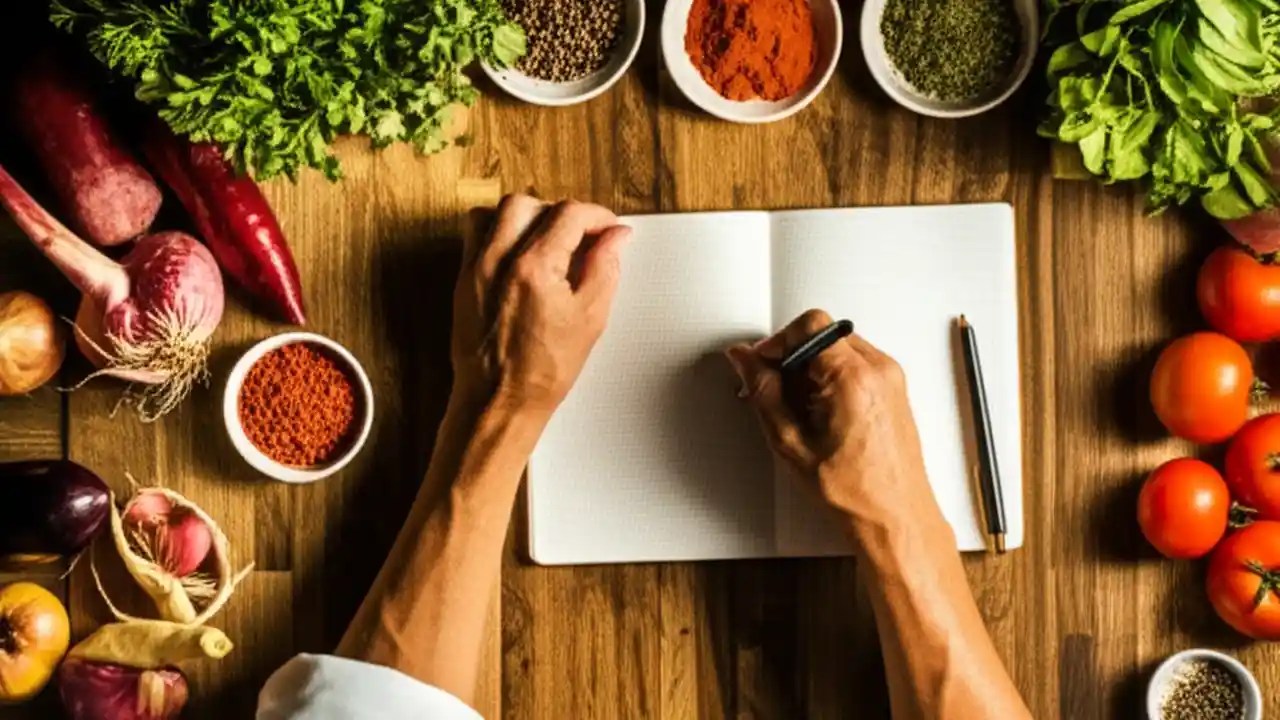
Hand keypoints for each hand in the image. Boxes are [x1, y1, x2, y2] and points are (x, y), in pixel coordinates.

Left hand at [452, 194, 630, 416]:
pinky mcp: (464, 280)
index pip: (569, 214)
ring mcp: (476, 268)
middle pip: (531, 203)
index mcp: (534, 267)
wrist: (498, 401)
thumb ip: (605, 268)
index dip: (597, 216)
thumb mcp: (590, 319)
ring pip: (499, 211)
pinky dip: (499, 229)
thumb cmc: (541, 372)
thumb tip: (615, 237)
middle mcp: (499, 260)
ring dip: (529, 215)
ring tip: (549, 238)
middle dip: (562, 212)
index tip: (608, 229)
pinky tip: (519, 250)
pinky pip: (476, 233)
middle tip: (582, 234)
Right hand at [725, 309, 942, 533]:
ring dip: (810, 367)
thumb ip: (763, 392)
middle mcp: (878, 370)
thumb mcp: (790, 442)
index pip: (809, 326)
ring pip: (837, 346)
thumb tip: (745, 361)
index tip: (761, 365)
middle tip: (774, 391)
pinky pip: (855, 362)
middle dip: (791, 356)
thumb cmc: (854, 492)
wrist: (894, 517)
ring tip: (799, 408)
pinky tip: (819, 412)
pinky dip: (831, 376)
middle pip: (822, 333)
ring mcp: (890, 378)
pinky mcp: (893, 388)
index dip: (777, 342)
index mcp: (854, 378)